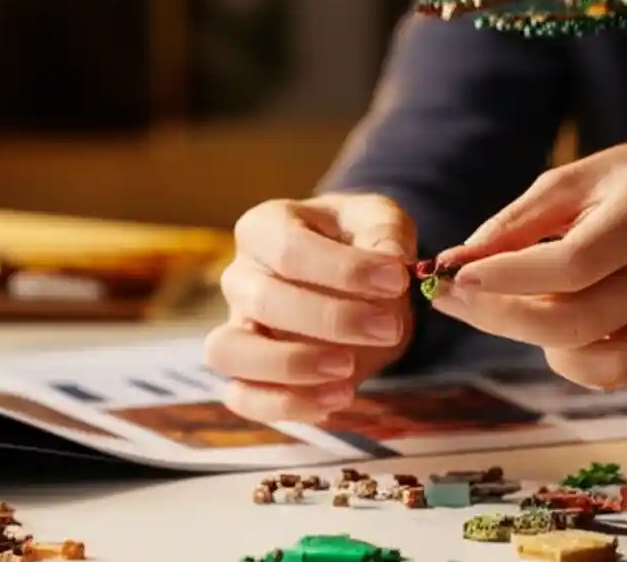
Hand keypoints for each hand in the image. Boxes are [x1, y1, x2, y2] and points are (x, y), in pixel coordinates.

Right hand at [205, 194, 414, 421]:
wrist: (359, 282)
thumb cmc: (361, 242)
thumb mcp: (380, 220)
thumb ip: (386, 230)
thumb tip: (389, 255)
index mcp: (266, 227)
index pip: (289, 247)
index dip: (344, 268)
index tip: (397, 280)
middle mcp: (240, 275)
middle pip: (263, 299)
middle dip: (331, 319)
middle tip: (387, 328)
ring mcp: (237, 326)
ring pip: (229, 351)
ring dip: (291, 366)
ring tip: (347, 371)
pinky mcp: (247, 372)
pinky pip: (242, 397)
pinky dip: (285, 405)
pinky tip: (337, 397)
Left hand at [432, 143, 626, 389]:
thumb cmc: (625, 186)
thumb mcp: (573, 180)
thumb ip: (516, 222)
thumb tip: (457, 263)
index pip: (574, 263)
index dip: (509, 277)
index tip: (456, 276)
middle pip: (579, 321)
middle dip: (502, 316)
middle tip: (453, 300)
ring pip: (599, 363)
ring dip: (537, 343)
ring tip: (519, 305)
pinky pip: (615, 374)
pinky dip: (572, 360)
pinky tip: (555, 325)